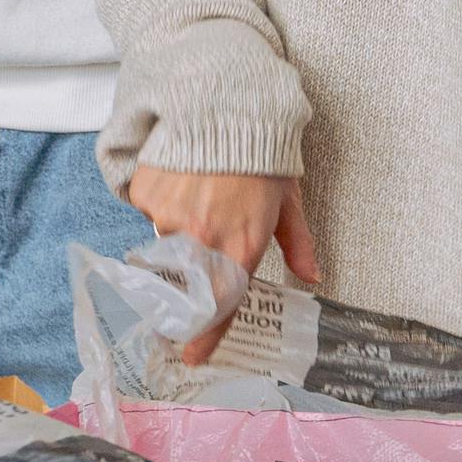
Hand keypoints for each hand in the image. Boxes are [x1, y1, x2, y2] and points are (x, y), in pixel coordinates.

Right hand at [124, 168, 318, 362]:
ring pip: (166, 244)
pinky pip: (149, 212)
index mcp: (242, 246)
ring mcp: (171, 218)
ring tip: (200, 199)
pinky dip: (163, 202)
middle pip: (188, 282)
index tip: (194, 356)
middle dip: (188, 283)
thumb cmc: (263, 155)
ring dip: (179, 232)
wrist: (227, 105)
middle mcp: (204, 239)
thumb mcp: (288, 200)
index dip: (207, 336)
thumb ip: (299, 243)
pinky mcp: (148, 195)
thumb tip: (313, 277)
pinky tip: (183, 179)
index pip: (223, 305)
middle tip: (194, 261)